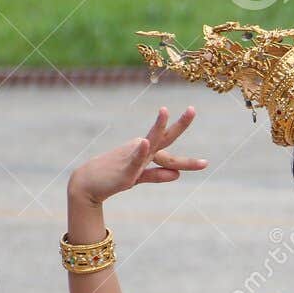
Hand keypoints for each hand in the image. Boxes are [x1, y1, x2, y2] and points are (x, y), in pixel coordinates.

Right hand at [69, 106, 208, 203]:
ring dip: (158, 127)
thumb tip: (177, 175)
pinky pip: (134, 159)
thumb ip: (156, 175)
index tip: (205, 163)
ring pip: (150, 143)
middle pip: (165, 137)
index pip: (171, 157)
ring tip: (165, 111)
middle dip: (180, 125)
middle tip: (193, 109)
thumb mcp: (138, 177)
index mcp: (147, 153)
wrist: (88, 183)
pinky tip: (144, 142)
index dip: (188, 163)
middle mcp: (142, 150)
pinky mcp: (125, 169)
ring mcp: (133, 157)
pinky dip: (140, 152)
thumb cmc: (113, 177)